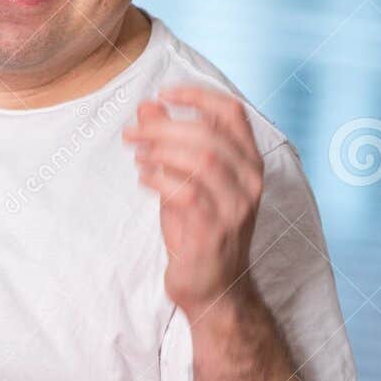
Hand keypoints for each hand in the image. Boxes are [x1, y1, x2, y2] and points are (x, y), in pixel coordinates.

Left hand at [124, 85, 263, 317]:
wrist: (213, 288)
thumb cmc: (198, 231)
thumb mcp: (184, 181)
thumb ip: (170, 145)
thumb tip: (147, 108)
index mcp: (249, 163)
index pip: (232, 114)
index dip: (197, 96)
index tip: (162, 93)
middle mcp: (249, 182)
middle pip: (209, 134)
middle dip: (163, 127)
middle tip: (130, 132)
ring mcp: (235, 207)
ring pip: (202, 159)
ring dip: (160, 150)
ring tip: (136, 155)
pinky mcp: (213, 230)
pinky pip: (187, 192)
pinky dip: (160, 179)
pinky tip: (144, 178)